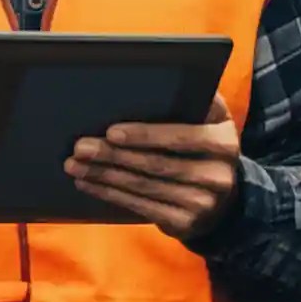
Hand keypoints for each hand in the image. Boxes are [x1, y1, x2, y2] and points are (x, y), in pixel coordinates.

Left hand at [65, 94, 240, 241]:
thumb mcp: (213, 121)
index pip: (182, 137)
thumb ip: (198, 99)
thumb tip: (166, 76)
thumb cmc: (206, 148)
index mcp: (224, 142)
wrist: (224, 201)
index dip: (146, 135)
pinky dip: (110, 194)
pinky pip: (141, 207)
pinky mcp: (184, 224)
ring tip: (75, 164)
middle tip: (81, 147)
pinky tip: (89, 183)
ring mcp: (202, 204)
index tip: (112, 131)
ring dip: (105, 175)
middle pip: (157, 164)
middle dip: (114, 155)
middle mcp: (217, 175)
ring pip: (144, 187)